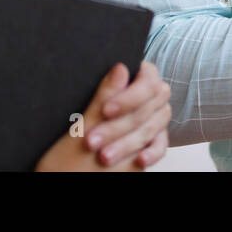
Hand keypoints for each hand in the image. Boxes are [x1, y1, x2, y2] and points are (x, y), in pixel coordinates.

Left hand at [35, 61, 171, 171]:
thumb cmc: (74, 136)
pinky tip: (140, 160)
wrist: (70, 165)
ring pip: (151, 126)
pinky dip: (151, 153)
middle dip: (120, 125)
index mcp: (130, 79)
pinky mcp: (153, 140)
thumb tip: (121, 67)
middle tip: (93, 141)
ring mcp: (151, 118)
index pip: (146, 79)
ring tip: (104, 156)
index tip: (107, 110)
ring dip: (128, 143)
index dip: (130, 96)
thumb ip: (106, 94)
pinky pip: (160, 145)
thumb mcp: (87, 117)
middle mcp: (145, 96)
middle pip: (148, 105)